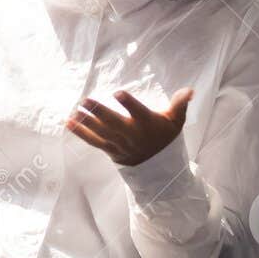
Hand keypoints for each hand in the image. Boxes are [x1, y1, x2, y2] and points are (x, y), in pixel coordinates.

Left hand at [66, 87, 193, 165]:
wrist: (157, 167)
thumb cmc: (165, 136)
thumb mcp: (175, 120)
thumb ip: (179, 104)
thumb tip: (189, 90)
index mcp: (147, 123)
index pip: (138, 112)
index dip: (128, 103)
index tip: (118, 93)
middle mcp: (131, 134)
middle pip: (113, 123)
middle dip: (99, 112)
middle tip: (85, 100)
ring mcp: (119, 143)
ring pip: (100, 132)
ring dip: (86, 122)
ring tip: (74, 111)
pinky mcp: (110, 149)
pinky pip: (93, 141)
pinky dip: (80, 132)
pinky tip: (68, 122)